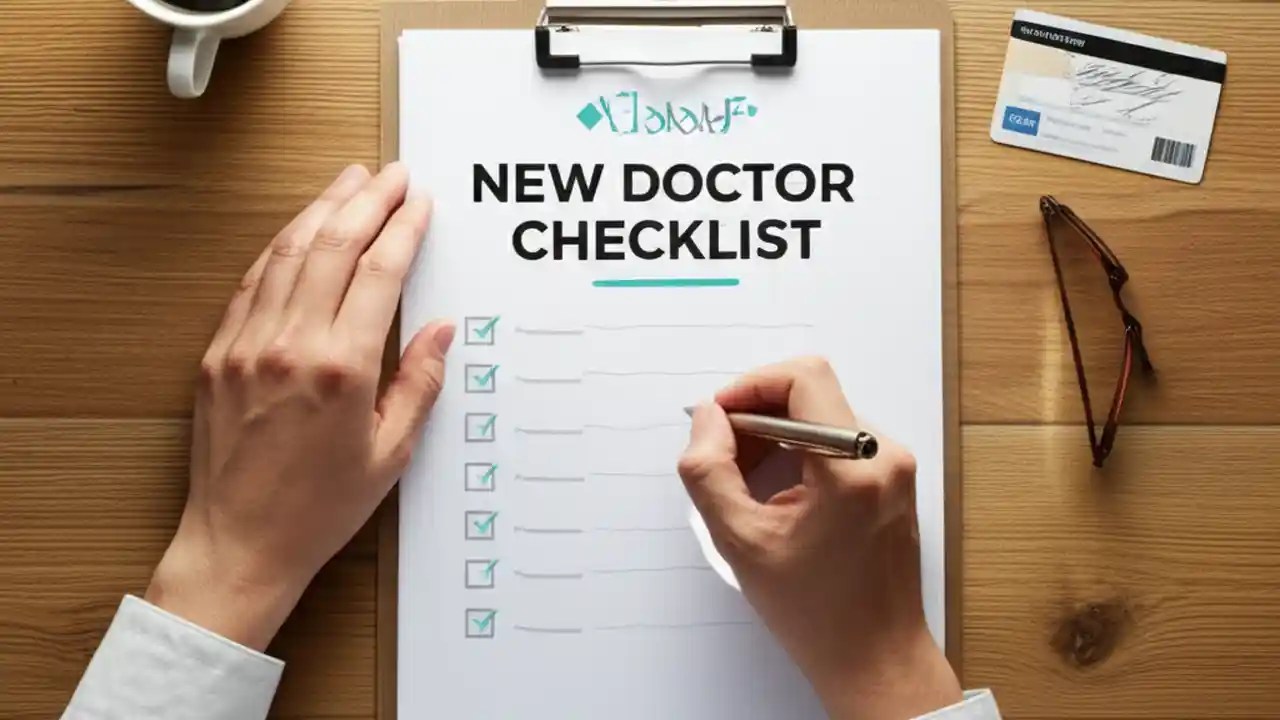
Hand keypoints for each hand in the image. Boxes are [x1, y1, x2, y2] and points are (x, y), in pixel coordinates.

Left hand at [145, 163, 453, 650]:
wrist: (239, 544)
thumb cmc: (319, 509)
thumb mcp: (391, 453)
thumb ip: (418, 383)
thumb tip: (439, 329)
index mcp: (343, 367)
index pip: (379, 271)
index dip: (403, 227)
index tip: (418, 201)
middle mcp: (291, 344)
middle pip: (333, 245)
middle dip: (366, 200)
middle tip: (390, 174)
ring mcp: (248, 345)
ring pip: (287, 252)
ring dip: (321, 209)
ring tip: (347, 182)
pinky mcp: (218, 355)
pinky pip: (251, 283)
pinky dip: (279, 248)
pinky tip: (298, 231)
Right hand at [677, 358, 960, 718]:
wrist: (876, 659)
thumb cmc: (817, 614)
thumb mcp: (741, 543)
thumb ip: (710, 472)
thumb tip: (707, 419)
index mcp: (854, 468)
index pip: (804, 378)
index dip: (751, 386)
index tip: (718, 419)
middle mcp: (884, 457)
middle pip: (810, 394)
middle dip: (756, 416)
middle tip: (723, 458)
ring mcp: (894, 467)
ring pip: (820, 416)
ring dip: (774, 437)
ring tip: (745, 483)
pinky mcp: (891, 480)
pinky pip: (837, 440)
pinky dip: (797, 453)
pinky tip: (774, 494)